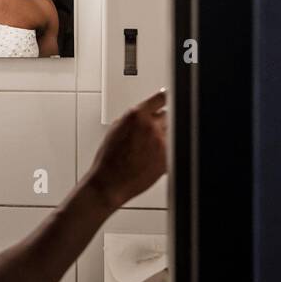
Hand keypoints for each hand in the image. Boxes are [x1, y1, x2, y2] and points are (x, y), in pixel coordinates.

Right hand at [87, 89, 167, 209]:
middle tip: (147, 132)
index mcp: (136, 116)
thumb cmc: (108, 160)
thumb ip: (134, 118)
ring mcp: (162, 143)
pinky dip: (164, 152)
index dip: (163, 98)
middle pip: (167, 115)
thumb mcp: (115, 129)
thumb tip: (145, 114)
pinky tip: (149, 158)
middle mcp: (151, 127)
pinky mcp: (168, 158)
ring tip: (146, 148)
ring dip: (162, 137)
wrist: (109, 183)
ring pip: (170, 132)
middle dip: (159, 122)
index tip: (166, 98)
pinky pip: (172, 149)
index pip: (160, 98)